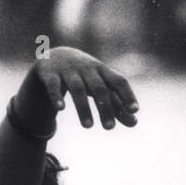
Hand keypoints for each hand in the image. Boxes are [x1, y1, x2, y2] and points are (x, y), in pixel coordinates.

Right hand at [17, 46, 137, 131]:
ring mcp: (68, 71)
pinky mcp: (50, 74)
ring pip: (78, 89)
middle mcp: (87, 69)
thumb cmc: (83, 75)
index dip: (127, 94)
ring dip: (83, 108)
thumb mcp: (100, 85)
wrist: (53, 56)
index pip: (118, 81)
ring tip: (88, 126)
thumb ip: (116, 103)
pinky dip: (57, 96)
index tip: (135, 110)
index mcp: (102, 71)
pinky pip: (54, 85)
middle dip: (105, 108)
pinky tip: (60, 108)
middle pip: (99, 88)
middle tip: (109, 128)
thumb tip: (134, 122)